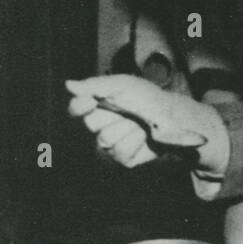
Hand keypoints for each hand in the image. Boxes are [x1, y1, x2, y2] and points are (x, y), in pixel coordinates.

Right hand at [66, 75, 228, 176]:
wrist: (175, 120)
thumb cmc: (149, 99)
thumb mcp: (124, 85)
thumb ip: (96, 84)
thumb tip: (67, 84)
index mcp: (98, 105)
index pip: (76, 108)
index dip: (79, 106)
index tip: (90, 101)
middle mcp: (102, 125)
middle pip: (91, 124)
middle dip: (112, 115)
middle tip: (130, 110)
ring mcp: (111, 144)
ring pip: (105, 140)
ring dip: (127, 129)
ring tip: (140, 124)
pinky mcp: (122, 159)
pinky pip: (119, 153)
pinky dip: (134, 142)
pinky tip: (144, 138)